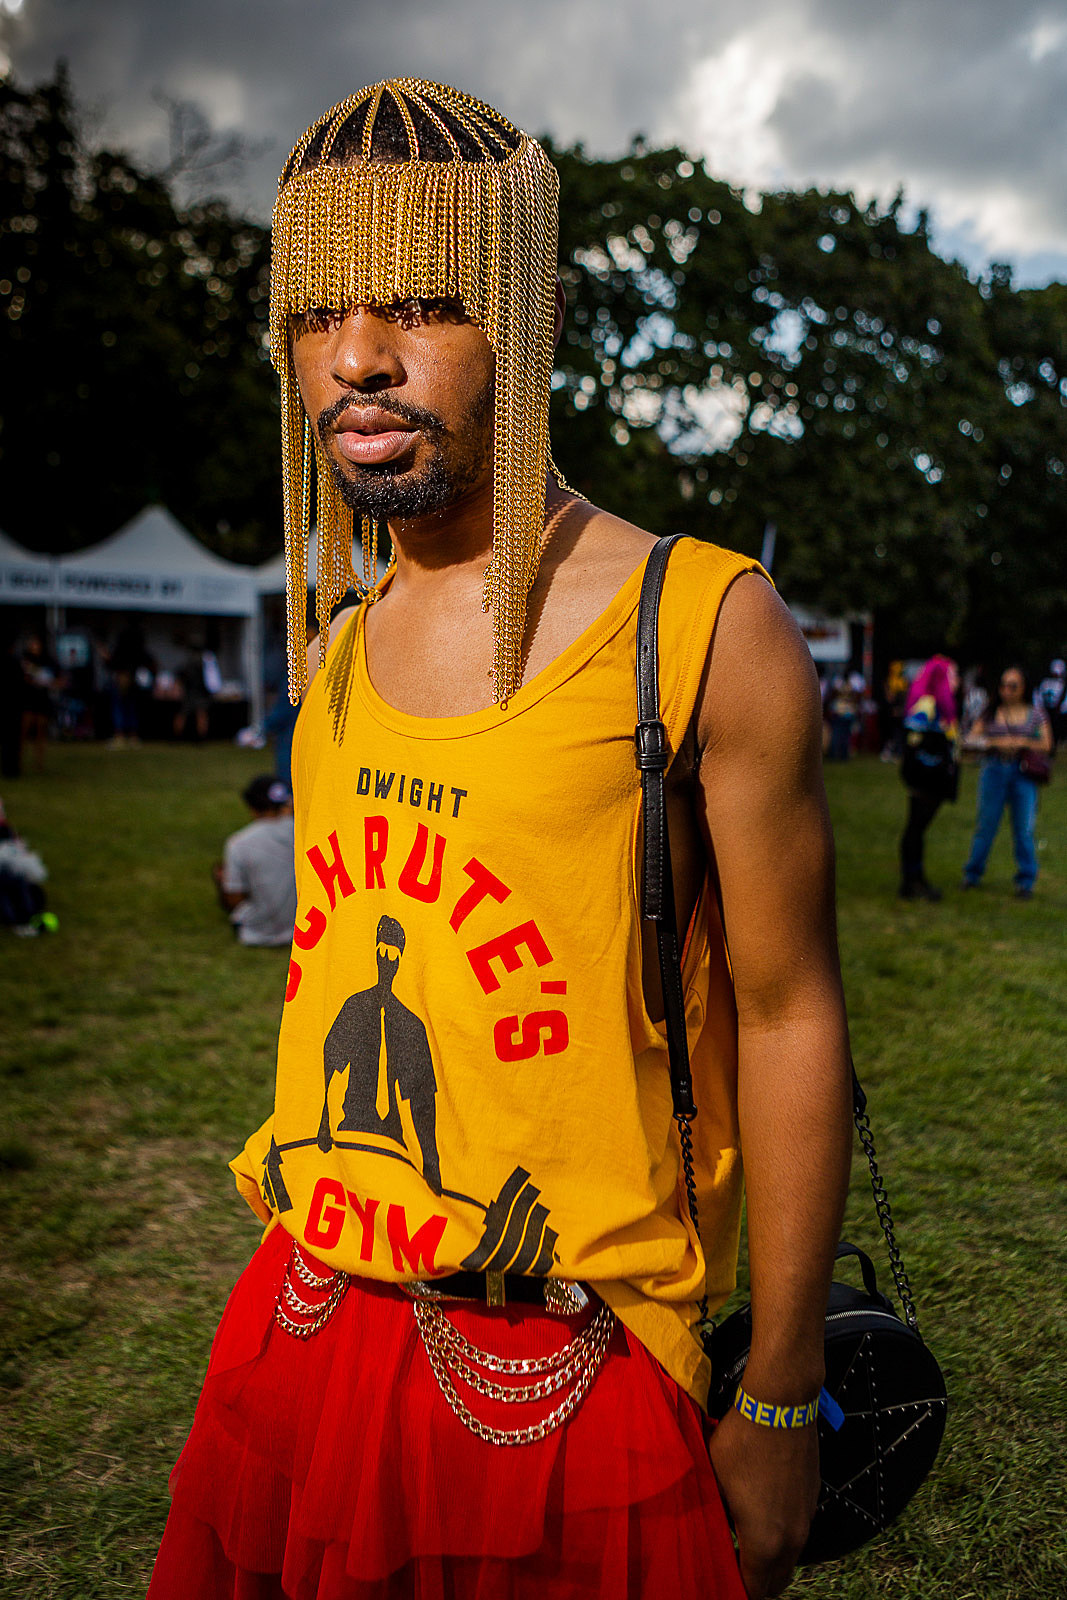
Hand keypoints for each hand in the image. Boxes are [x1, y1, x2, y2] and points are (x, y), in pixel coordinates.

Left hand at [707, 1405, 819, 1598]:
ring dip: (771, 1559)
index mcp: (765, 1541)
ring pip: (790, 1557)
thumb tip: (714, 1528)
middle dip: (756, 1582)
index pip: (753, 1588)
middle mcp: (792, 1538)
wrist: (781, 1405)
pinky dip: (783, 1535)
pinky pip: (798, 1531)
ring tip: (744, 1542)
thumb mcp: (716, 1480)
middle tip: (733, 1567)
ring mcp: (806, 1517)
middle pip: (777, 1581)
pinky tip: (763, 1514)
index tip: (721, 1579)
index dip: (735, 1589)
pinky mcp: (812, 1497)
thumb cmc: (743, 1441)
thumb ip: (717, 1514)